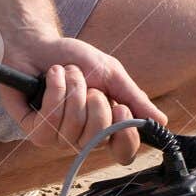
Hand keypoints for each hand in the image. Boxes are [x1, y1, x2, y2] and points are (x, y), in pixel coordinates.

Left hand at [1, 34, 165, 165]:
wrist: (38, 43)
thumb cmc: (74, 59)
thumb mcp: (110, 74)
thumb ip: (134, 98)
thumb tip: (161, 121)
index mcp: (104, 127)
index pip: (123, 153)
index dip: (125, 136)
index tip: (121, 108)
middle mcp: (81, 138)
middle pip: (98, 139)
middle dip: (95, 100)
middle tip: (88, 83)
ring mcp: (56, 138)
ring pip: (73, 125)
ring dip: (73, 88)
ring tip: (67, 73)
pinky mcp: (34, 130)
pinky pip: (51, 119)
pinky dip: (56, 89)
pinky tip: (52, 76)